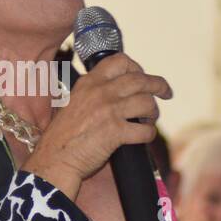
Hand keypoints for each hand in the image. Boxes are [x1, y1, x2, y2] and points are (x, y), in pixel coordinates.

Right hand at [24, 53, 171, 196]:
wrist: (54, 159)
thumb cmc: (62, 137)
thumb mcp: (72, 103)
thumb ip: (92, 94)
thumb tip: (117, 91)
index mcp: (89, 83)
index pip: (120, 61)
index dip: (137, 67)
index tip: (143, 75)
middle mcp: (100, 92)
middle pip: (140, 80)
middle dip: (158, 85)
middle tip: (166, 92)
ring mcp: (108, 111)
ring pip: (147, 102)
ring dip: (153, 112)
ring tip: (150, 119)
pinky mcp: (115, 133)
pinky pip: (145, 130)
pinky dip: (149, 134)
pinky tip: (145, 137)